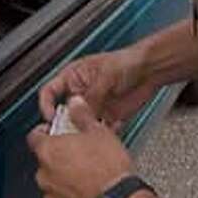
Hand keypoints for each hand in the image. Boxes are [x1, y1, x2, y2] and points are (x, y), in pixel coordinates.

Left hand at [27, 96, 133, 197]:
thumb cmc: (108, 170)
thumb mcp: (98, 132)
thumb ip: (82, 116)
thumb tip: (76, 105)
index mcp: (48, 150)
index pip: (35, 136)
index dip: (46, 131)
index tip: (57, 130)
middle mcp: (44, 174)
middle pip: (46, 160)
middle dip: (60, 156)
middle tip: (79, 152)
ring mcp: (52, 196)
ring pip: (54, 182)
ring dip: (65, 178)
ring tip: (87, 174)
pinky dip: (71, 197)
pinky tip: (88, 192)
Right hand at [39, 46, 157, 127]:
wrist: (151, 70)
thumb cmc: (127, 61)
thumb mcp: (105, 76)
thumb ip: (92, 95)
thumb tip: (79, 111)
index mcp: (74, 77)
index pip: (50, 92)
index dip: (46, 105)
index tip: (50, 117)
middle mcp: (81, 94)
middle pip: (64, 113)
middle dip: (65, 124)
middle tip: (68, 132)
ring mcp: (94, 107)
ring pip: (80, 125)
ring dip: (83, 132)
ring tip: (88, 137)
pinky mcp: (108, 117)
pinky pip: (99, 131)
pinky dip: (101, 136)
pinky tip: (108, 132)